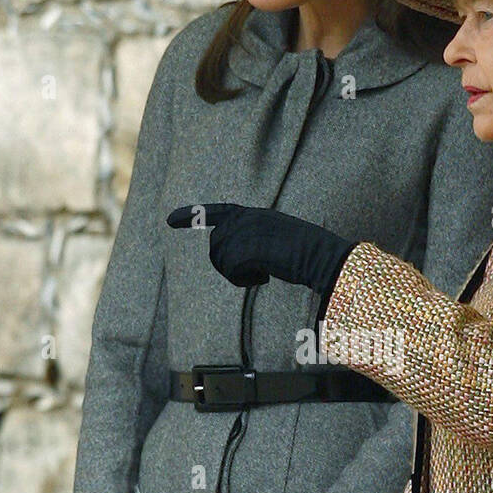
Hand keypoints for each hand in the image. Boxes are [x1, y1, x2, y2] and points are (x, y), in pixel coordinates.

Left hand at [167, 203, 354, 295]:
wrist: (322, 256)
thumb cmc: (307, 253)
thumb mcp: (278, 238)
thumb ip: (254, 239)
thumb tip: (229, 256)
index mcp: (255, 214)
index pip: (218, 211)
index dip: (192, 215)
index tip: (169, 220)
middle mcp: (248, 218)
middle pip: (216, 246)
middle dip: (227, 265)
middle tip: (255, 273)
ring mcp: (248, 231)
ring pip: (221, 259)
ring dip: (237, 274)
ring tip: (263, 274)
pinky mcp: (249, 246)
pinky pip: (231, 270)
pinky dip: (245, 280)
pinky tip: (264, 278)